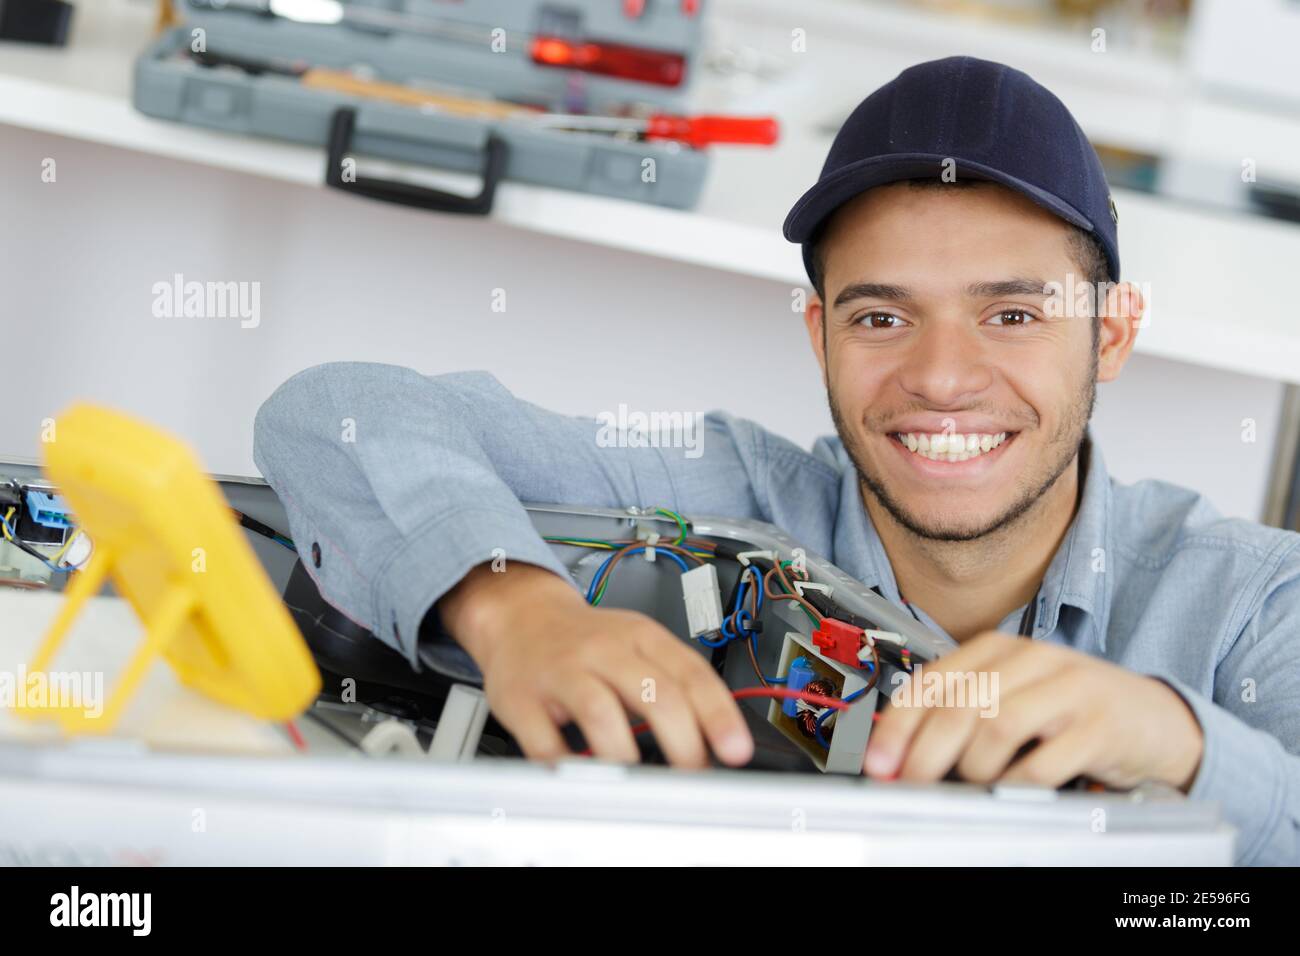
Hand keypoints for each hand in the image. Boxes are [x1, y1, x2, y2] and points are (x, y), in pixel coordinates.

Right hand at [439, 562, 753, 767]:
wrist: (521, 615)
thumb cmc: (588, 641)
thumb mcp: (639, 644)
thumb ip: (675, 685)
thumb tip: (716, 740)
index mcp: (641, 636)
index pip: (691, 673)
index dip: (718, 715)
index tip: (735, 751)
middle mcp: (604, 650)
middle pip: (655, 694)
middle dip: (683, 743)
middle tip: (692, 775)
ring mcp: (562, 672)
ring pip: (602, 714)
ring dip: (626, 756)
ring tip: (638, 784)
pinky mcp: (522, 699)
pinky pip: (547, 741)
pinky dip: (568, 767)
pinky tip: (583, 777)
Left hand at [864, 631, 1203, 790]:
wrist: (1158, 720)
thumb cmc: (1075, 710)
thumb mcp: (1015, 697)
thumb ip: (963, 713)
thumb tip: (902, 751)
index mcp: (1000, 649)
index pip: (931, 682)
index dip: (898, 726)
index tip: (880, 761)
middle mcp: (1032, 661)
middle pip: (959, 706)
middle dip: (924, 753)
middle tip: (912, 785)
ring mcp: (1069, 690)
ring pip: (996, 728)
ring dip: (972, 769)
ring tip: (972, 786)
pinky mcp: (1100, 726)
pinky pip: (1042, 761)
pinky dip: (1016, 784)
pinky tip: (1010, 793)